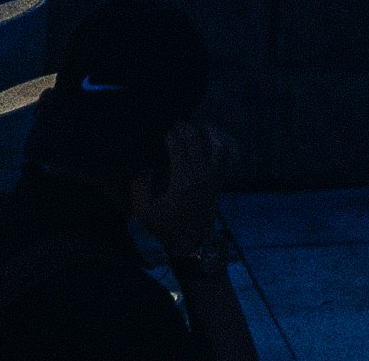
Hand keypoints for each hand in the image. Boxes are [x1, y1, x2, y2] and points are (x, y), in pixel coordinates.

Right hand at [139, 114, 233, 263]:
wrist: (192, 244)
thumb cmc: (166, 228)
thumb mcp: (144, 211)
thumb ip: (140, 185)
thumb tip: (144, 164)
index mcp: (183, 180)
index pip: (178, 147)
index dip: (170, 135)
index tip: (163, 131)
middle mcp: (202, 175)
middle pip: (197, 140)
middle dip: (185, 128)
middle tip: (176, 125)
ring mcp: (215, 177)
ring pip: (218, 145)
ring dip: (208, 132)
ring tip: (197, 127)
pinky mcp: (221, 181)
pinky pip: (229, 157)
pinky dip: (225, 145)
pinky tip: (217, 139)